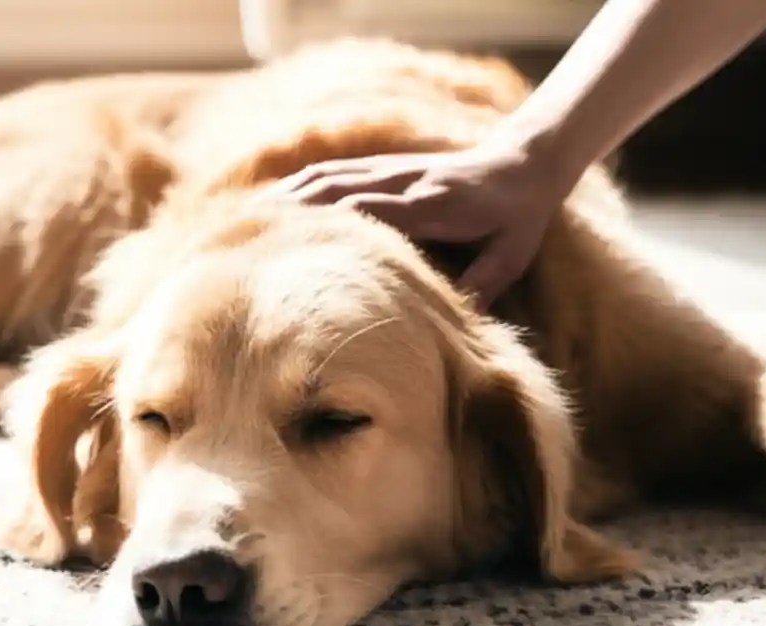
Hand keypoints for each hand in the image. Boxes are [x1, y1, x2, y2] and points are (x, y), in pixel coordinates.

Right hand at [269, 143, 565, 308]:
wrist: (524, 164)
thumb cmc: (518, 219)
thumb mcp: (510, 257)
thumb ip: (480, 286)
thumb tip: (447, 322)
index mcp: (430, 205)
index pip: (366, 214)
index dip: (323, 230)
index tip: (286, 255)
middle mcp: (402, 181)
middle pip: (332, 192)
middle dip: (286, 217)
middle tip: (244, 244)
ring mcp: (390, 170)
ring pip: (325, 179)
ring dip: (283, 201)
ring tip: (241, 227)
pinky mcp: (385, 167)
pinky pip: (332, 173)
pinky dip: (298, 187)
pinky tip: (271, 206)